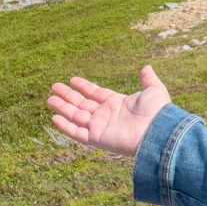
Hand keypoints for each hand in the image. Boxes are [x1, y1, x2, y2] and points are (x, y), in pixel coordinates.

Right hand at [47, 65, 170, 156]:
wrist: (158, 132)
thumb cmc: (157, 111)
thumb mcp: (153, 89)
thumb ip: (148, 79)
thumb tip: (146, 67)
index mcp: (118, 103)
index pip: (96, 93)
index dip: (84, 87)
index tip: (72, 80)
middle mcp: (107, 115)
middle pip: (82, 103)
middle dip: (68, 96)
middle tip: (54, 87)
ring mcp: (101, 127)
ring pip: (76, 116)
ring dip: (63, 108)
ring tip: (49, 98)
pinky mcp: (97, 138)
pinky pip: (77, 132)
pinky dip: (65, 126)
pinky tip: (54, 117)